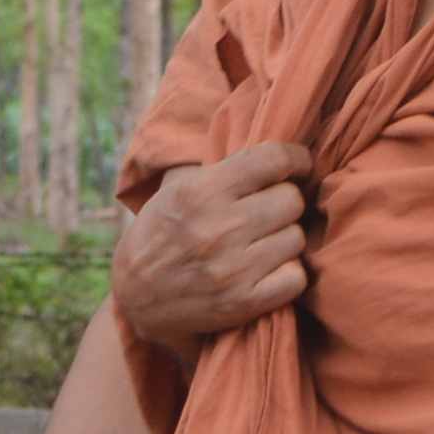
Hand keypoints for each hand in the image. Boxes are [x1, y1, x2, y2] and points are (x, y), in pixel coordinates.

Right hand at [113, 139, 311, 349]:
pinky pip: (296, 278)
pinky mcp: (244, 302)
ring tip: (263, 243)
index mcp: (201, 191)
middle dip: (283, 203)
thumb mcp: (173, 189)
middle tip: (269, 211)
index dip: (296, 159)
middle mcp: (220, 227)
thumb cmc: (159, 235)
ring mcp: (233, 268)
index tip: (299, 165)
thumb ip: (213, 164)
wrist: (135, 300)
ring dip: (284, 240)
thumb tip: (257, 131)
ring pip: (296, 239)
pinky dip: (287, 275)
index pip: (273, 160)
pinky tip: (267, 271)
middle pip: (292, 200)